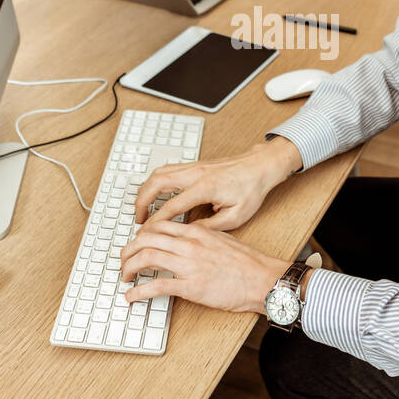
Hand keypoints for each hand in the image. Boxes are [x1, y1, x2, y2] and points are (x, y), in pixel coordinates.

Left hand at [121, 218, 290, 314]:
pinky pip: (156, 286)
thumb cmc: (247, 263)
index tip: (136, 244)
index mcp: (197, 232)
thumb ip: (203, 236)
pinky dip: (139, 291)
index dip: (141, 235)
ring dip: (129, 268)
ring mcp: (189, 265)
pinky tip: (131, 296)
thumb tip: (188, 237)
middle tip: (123, 261)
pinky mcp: (190, 286)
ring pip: (146, 258)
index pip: (159, 226)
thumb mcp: (223, 239)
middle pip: (146, 239)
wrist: (262, 280)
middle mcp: (189, 245)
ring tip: (125, 277)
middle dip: (128, 250)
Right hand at [133, 137, 301, 230]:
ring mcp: (194, 166)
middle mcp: (195, 173)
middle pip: (156, 183)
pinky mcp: (195, 165)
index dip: (155, 222)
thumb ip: (211, 226)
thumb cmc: (252, 188)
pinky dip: (155, 181)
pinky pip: (167, 170)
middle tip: (138, 220)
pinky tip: (155, 193)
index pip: (171, 206)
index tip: (145, 233)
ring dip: (146, 189)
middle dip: (141, 202)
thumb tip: (191, 234)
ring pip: (159, 173)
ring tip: (142, 207)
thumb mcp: (236, 216)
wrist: (261, 165)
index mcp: (205, 187)